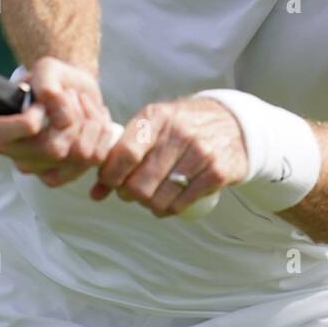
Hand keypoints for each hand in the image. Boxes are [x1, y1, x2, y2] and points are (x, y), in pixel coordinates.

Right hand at [0, 56, 116, 186]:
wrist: (71, 89)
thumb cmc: (52, 81)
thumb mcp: (46, 70)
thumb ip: (47, 85)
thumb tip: (60, 116)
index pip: (26, 129)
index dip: (40, 114)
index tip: (41, 102)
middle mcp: (16, 156)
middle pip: (55, 148)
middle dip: (72, 116)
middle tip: (70, 96)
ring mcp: (40, 170)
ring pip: (79, 154)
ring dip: (89, 121)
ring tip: (83, 105)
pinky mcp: (66, 174)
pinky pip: (96, 158)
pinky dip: (101, 132)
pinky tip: (94, 119)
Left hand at [93, 97, 248, 216]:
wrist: (232, 122)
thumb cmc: (182, 126)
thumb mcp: (153, 126)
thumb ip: (122, 154)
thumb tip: (95, 193)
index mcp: (157, 117)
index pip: (125, 153)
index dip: (111, 175)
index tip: (108, 183)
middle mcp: (179, 133)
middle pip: (140, 183)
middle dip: (129, 194)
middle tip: (131, 192)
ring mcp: (200, 153)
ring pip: (159, 198)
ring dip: (149, 205)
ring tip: (151, 197)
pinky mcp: (217, 173)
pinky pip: (182, 204)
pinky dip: (170, 209)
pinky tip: (169, 202)